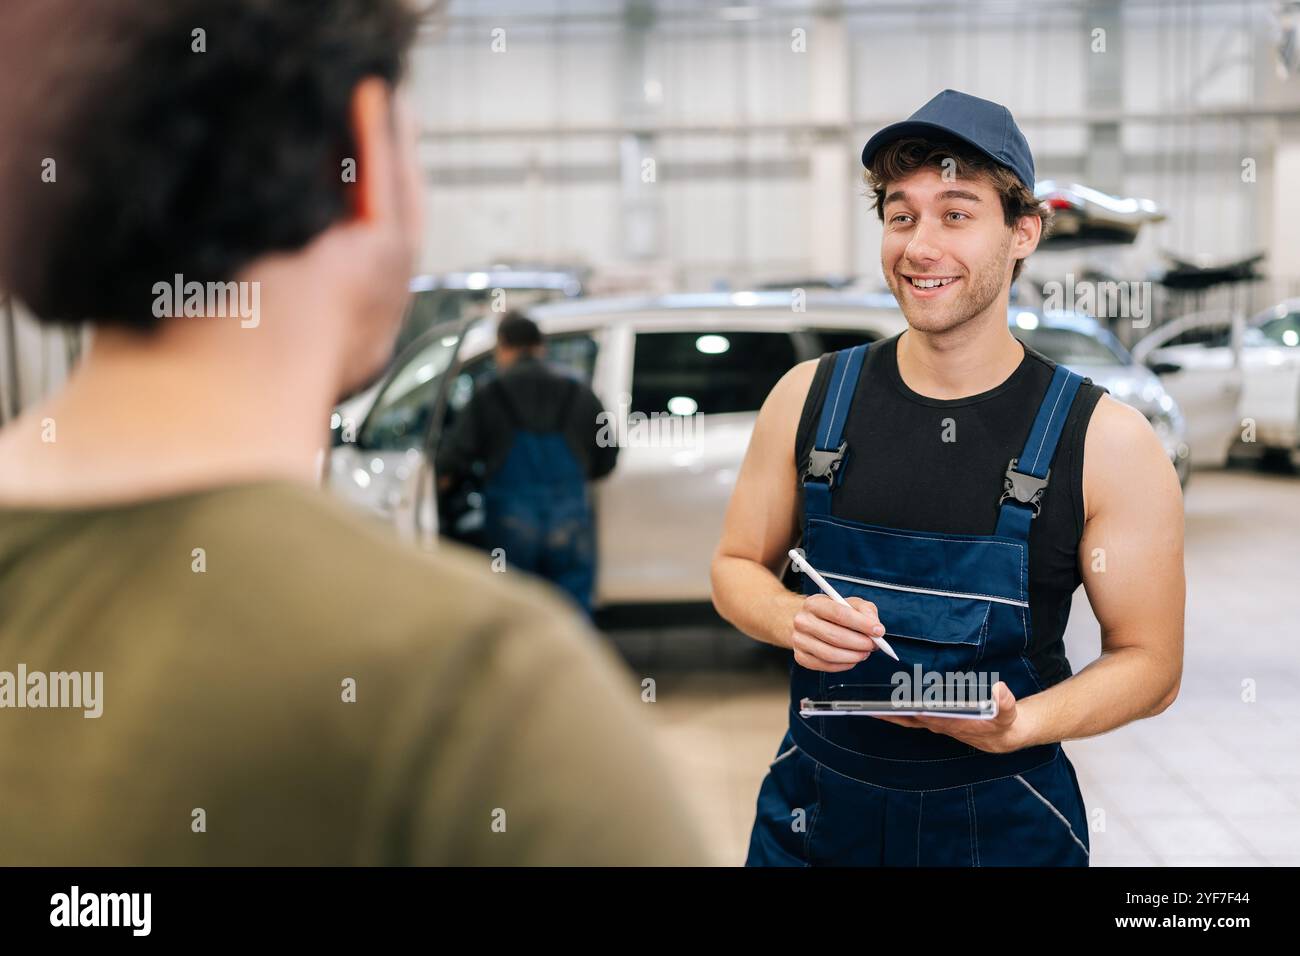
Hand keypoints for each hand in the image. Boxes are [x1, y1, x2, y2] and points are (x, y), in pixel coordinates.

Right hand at [791, 594, 883, 672]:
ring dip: (853, 656)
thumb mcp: (849, 603)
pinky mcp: (801, 657)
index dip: (861, 623)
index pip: (839, 613)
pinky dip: (844, 665)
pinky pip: (826, 665)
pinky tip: (852, 659)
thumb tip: (875, 625)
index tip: (878, 630)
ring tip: (864, 652)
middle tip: (874, 644)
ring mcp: (799, 640)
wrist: (807, 622)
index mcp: (814, 603)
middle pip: (835, 636)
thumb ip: (865, 610)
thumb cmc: (831, 613)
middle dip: (860, 643)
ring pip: (830, 654)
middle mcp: (803, 621)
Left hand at [870, 681, 1034, 753]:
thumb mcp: (1007, 712)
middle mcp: (937, 724)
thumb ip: (1004, 702)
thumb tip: (998, 691)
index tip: (891, 705)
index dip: (910, 711)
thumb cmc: (1002, 721)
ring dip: (886, 712)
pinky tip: (881, 705)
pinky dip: (894, 712)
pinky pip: (908, 716)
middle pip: (908, 719)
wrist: (1002, 735)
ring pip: (905, 718)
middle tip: (864, 705)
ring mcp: (933, 722)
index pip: (927, 716)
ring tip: (864, 704)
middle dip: (887, 713)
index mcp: (951, 722)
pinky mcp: (932, 719)